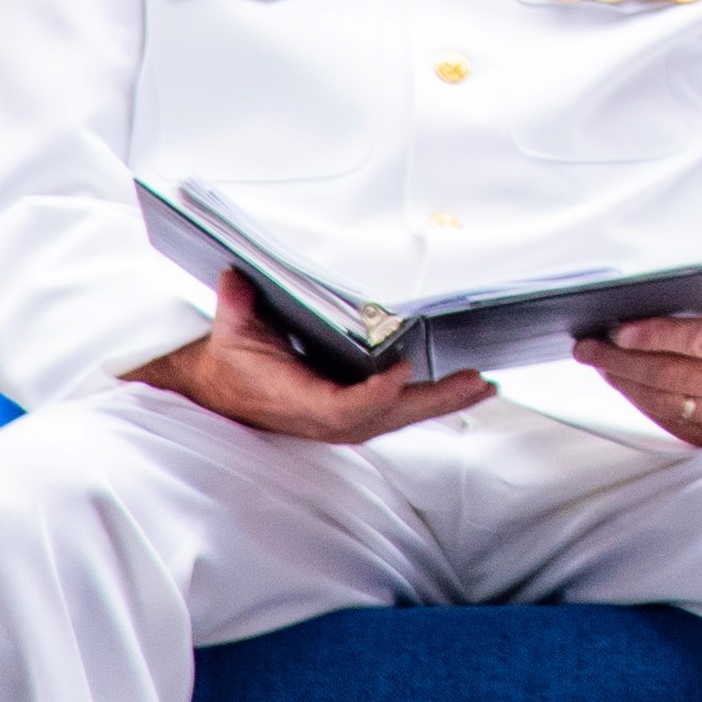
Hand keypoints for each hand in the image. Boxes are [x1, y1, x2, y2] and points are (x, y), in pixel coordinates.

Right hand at [131, 270, 489, 443]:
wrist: (220, 389)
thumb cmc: (232, 358)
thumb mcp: (230, 327)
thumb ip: (236, 304)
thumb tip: (236, 281)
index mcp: (291, 397)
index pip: (337, 407)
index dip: (371, 395)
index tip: (402, 371)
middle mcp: (319, 416)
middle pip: (382, 418)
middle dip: (430, 402)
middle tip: (474, 381)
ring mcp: (336, 420)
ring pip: (395, 418)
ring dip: (440, 403)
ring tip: (481, 385)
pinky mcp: (349, 416)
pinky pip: (393, 414)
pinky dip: (429, 403)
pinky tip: (463, 391)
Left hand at [575, 260, 701, 446]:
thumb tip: (681, 289)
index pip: (699, 339)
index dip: (656, 335)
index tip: (620, 329)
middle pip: (671, 373)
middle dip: (622, 358)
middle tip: (589, 344)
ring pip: (662, 400)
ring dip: (622, 380)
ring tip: (597, 359)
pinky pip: (665, 418)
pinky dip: (636, 398)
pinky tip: (620, 379)